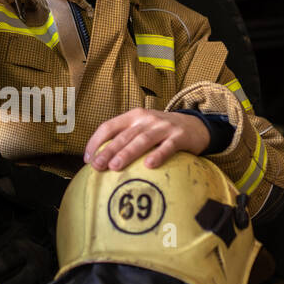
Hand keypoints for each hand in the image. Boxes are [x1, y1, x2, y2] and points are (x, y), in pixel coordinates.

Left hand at [84, 110, 210, 170]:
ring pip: (142, 140)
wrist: (195, 125)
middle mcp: (146, 119)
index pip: (109, 126)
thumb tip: (100, 160)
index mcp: (133, 116)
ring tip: (114, 166)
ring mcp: (163, 127)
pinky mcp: (179, 136)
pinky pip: (167, 147)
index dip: (96, 141)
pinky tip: (149, 166)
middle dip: (108, 151)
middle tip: (97, 166)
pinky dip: (158, 155)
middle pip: (123, 135)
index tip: (87, 158)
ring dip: (127, 153)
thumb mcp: (142, 128)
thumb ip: (125, 138)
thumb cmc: (161, 131)